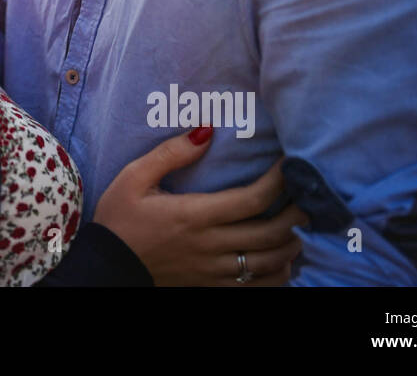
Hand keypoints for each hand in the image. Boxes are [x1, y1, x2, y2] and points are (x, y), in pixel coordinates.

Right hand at [91, 128, 307, 285]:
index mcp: (194, 215)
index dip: (279, 181)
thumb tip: (206, 130)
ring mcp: (213, 270)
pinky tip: (284, 260)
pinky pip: (256, 285)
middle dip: (298, 213)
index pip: (252, 199)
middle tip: (310, 196)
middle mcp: (210, 245)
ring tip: (301, 225)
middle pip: (271, 232)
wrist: (106, 267)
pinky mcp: (211, 286)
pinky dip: (278, 274)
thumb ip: (170, 153)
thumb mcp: (134, 178)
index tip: (292, 165)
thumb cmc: (119, 219)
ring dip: (292, 243)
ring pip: (269, 262)